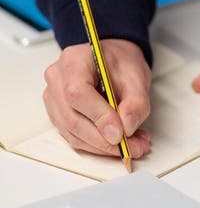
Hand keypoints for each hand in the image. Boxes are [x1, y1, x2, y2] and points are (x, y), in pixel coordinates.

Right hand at [43, 39, 151, 156]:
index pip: (77, 93)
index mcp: (73, 61)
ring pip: (73, 133)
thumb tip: (127, 127)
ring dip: (103, 146)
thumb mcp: (137, 75)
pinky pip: (74, 137)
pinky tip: (118, 143)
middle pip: (72, 118)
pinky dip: (97, 145)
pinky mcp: (58, 115)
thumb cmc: (120, 62)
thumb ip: (136, 101)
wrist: (112, 60)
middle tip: (132, 146)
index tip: (121, 133)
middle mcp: (57, 79)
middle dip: (104, 140)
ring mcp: (53, 99)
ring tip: (131, 145)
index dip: (99, 116)